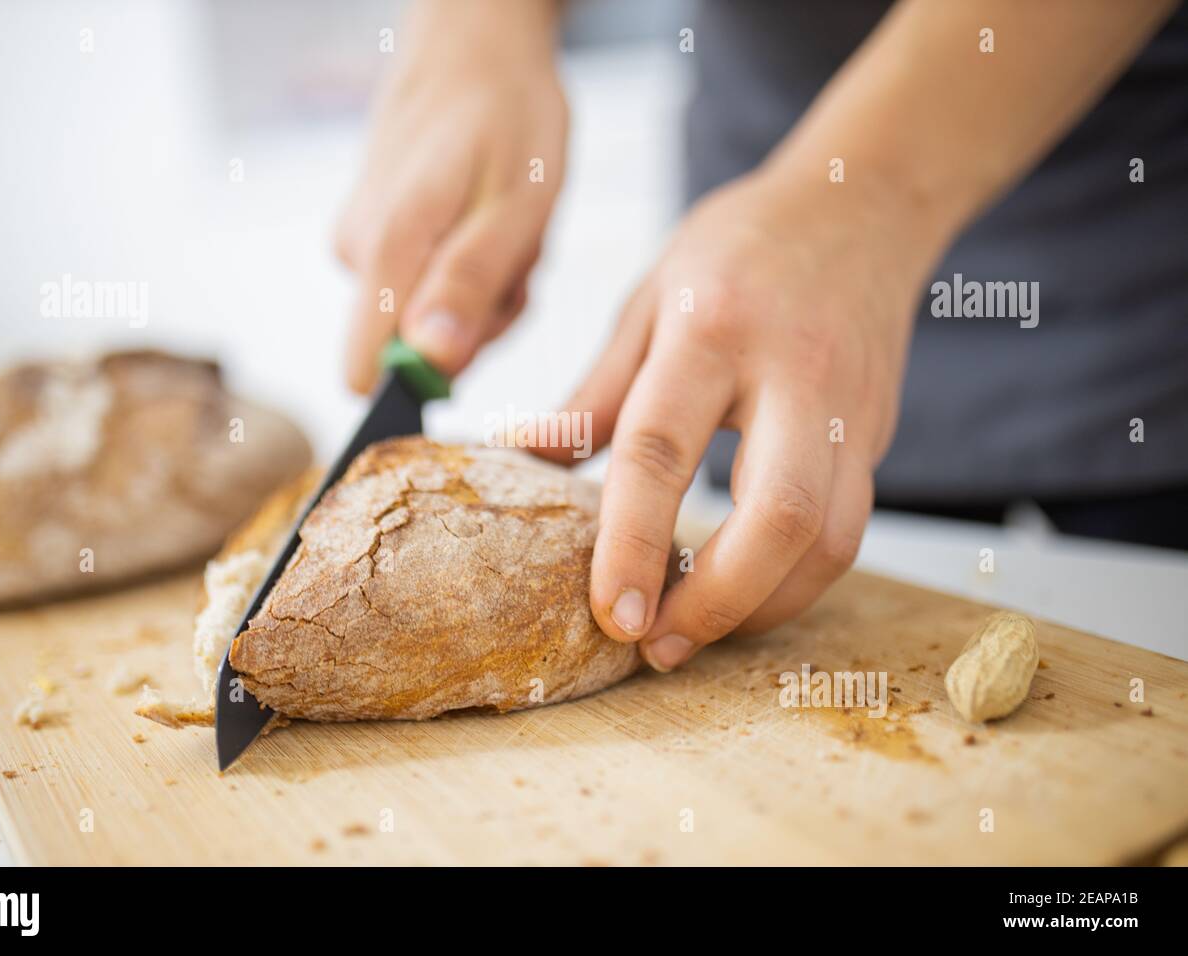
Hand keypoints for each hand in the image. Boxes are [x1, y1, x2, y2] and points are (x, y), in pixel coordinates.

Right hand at [334, 0, 566, 391]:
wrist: (474, 47)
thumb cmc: (506, 117)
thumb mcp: (516, 207)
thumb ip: (469, 288)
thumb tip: (431, 366)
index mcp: (388, 249)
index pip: (368, 374)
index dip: (431, 377)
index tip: (483, 327)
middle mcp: (357, 253)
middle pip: (414, 351)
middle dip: (480, 319)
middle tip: (513, 259)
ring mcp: (361, 244)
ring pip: (427, 318)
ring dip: (483, 291)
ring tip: (503, 230)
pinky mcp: (374, 238)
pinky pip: (426, 287)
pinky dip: (470, 269)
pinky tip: (485, 223)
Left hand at [536, 169, 937, 670]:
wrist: (858, 210)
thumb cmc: (739, 249)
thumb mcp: (648, 299)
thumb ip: (594, 394)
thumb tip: (525, 462)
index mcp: (711, 329)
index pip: (663, 450)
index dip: (631, 541)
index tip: (608, 614)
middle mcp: (792, 374)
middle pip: (777, 515)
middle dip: (716, 602)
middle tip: (656, 647)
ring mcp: (848, 410)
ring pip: (829, 540)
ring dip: (760, 608)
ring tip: (691, 635)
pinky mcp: (876, 439)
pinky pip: (847, 533)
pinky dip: (794, 583)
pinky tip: (742, 597)